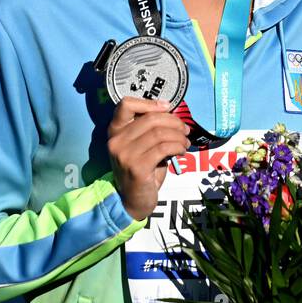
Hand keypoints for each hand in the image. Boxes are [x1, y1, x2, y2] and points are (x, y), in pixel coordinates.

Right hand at [106, 96, 189, 220]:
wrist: (133, 199)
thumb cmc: (142, 169)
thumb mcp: (142, 146)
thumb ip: (150, 130)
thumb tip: (173, 114)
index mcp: (115, 131)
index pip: (125, 104)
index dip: (150, 102)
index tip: (168, 107)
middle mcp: (116, 140)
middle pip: (151, 119)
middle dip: (174, 122)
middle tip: (185, 130)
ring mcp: (124, 154)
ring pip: (160, 133)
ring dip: (179, 136)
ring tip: (185, 142)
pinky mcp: (137, 167)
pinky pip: (164, 148)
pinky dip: (178, 147)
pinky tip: (182, 151)